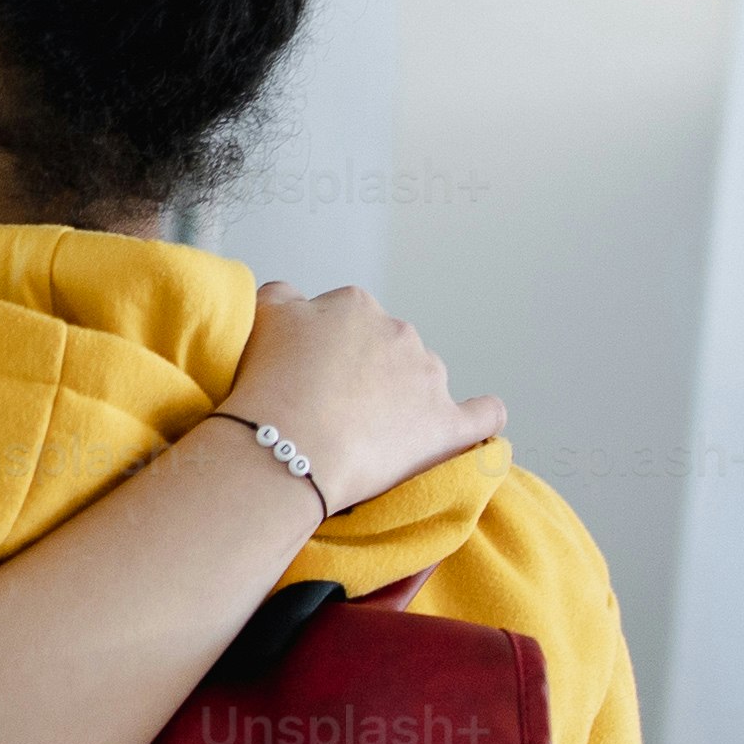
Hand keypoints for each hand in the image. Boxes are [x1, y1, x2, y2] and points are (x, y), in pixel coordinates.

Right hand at [223, 283, 502, 514]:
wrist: (286, 447)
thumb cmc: (268, 387)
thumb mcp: (261, 317)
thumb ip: (284, 297)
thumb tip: (298, 300)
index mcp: (357, 306)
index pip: (348, 321)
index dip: (327, 352)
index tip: (310, 378)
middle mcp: (399, 333)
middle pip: (389, 349)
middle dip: (368, 374)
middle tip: (332, 409)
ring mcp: (428, 378)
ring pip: (425, 380)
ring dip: (406, 398)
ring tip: (371, 433)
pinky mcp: (447, 425)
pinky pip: (482, 416)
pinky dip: (482, 417)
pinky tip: (477, 422)